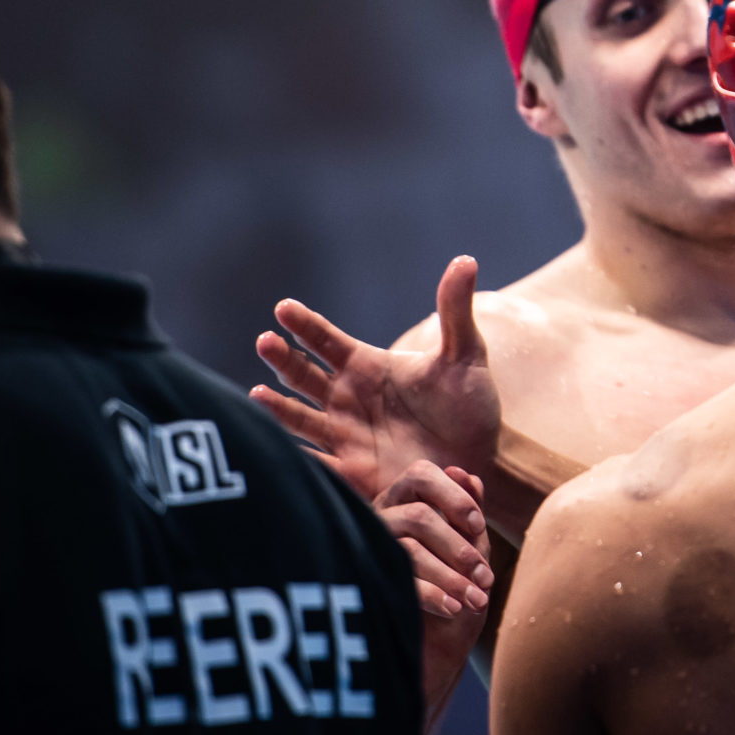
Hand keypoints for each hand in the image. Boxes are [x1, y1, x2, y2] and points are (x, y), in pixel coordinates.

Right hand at [252, 255, 502, 504]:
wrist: (479, 460)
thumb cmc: (468, 405)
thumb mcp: (465, 356)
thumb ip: (456, 312)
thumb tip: (466, 260)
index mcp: (366, 366)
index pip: (326, 340)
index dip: (305, 325)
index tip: (283, 308)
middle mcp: (346, 398)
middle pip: (303, 375)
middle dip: (282, 359)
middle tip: (265, 342)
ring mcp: (345, 436)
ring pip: (300, 419)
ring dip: (278, 408)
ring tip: (256, 397)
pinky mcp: (351, 473)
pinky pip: (318, 465)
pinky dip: (297, 460)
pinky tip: (278, 452)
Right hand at [374, 460, 492, 726]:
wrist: (431, 646)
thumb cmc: (451, 588)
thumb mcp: (468, 549)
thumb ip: (468, 513)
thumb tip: (472, 476)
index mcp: (403, 500)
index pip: (421, 475)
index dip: (453, 496)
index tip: (479, 525)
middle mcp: (380, 518)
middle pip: (418, 515)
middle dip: (458, 547)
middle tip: (485, 577)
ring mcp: (367, 549)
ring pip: (408, 549)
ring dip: (449, 575)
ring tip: (475, 599)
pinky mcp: (363, 581)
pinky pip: (396, 581)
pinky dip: (430, 594)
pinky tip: (452, 608)